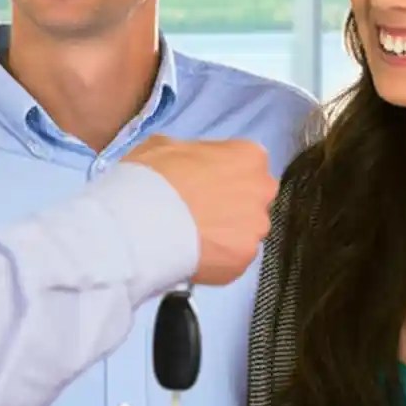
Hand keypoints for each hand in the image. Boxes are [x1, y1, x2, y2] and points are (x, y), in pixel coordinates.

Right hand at [123, 134, 275, 285]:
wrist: (143, 223)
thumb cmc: (153, 176)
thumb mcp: (165, 145)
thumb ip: (190, 154)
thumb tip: (186, 164)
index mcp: (249, 156)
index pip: (245, 164)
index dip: (221, 174)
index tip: (202, 183)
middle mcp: (262, 190)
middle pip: (251, 198)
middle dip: (231, 204)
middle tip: (199, 211)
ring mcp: (255, 228)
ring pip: (244, 231)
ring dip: (224, 233)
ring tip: (192, 237)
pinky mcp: (244, 260)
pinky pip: (231, 258)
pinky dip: (216, 258)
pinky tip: (192, 255)